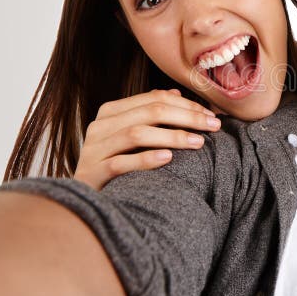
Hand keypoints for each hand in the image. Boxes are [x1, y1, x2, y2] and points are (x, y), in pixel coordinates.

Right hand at [74, 89, 219, 189]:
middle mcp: (100, 126)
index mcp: (111, 112)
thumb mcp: (130, 137)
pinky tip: (168, 159)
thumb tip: (176, 94)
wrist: (83, 201)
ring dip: (172, 136)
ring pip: (136, 134)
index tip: (212, 116)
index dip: (186, 105)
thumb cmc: (114, 164)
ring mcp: (94, 150)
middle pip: (150, 112)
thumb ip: (150, 114)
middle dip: (187, 117)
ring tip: (198, 143)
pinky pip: (121, 163)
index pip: (154, 99)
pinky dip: (146, 159)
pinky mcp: (92, 173)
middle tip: (214, 126)